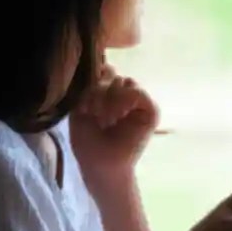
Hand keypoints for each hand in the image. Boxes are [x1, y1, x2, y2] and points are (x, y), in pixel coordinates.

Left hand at [69, 65, 159, 180]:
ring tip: (104, 119)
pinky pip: (137, 92)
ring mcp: (138, 102)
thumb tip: (107, 66)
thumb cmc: (88, 141)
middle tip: (93, 113)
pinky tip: (117, 116)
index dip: (93, 81)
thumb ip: (91, 86)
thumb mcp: (81, 108)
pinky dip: (123, 101)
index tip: (84, 103)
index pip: (104, 69)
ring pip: (124, 81)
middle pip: (112, 74)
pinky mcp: (150, 111)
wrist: (100, 164)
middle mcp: (125, 94)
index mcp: (108, 92)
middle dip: (98, 92)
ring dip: (109, 99)